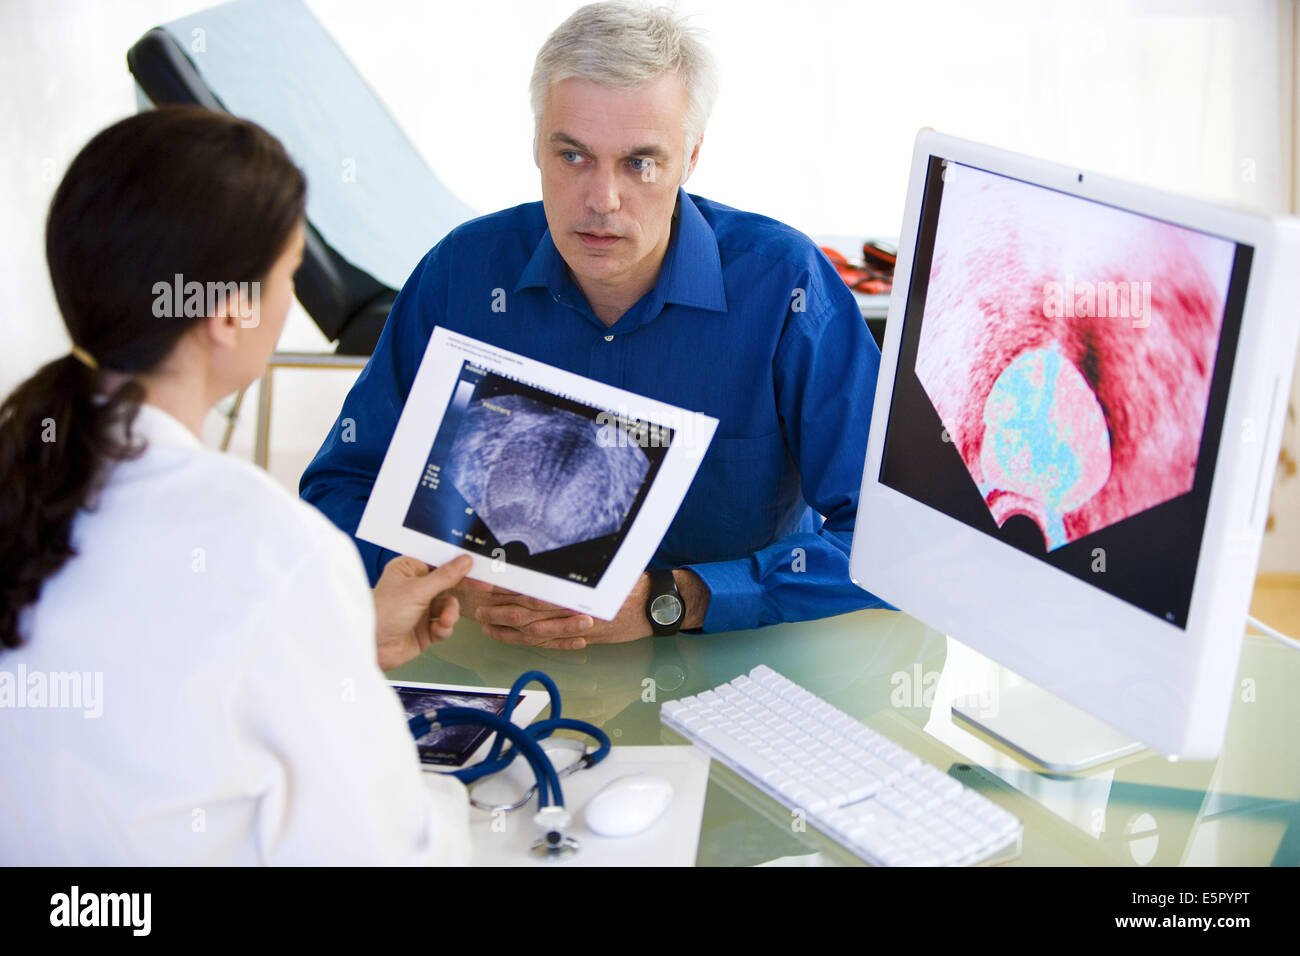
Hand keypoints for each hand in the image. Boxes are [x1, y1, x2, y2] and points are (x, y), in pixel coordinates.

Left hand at [373, 554, 472, 669]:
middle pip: (447, 584)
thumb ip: (445, 576)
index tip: (477, 566)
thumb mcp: (417, 590)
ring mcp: (420, 610)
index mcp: (408, 570)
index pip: (439, 562)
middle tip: (482, 587)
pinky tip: (436, 631)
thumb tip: (465, 561)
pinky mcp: (424, 630)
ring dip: (450, 614)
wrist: (370, 647)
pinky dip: (444, 628)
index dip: (458, 564)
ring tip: (444, 621)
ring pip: (449, 606)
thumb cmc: (383, 612)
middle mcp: (414, 588)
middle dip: (459, 591)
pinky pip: (444, 625)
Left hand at [466, 570, 709, 649]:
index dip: (508, 586)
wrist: (656, 605)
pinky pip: (550, 641)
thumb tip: (546, 553)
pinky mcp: (583, 638)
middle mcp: (574, 609)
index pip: (535, 587)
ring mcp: (577, 626)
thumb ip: (577, 566)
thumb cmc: (632, 582)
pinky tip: (510, 637)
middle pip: (528, 609)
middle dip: (499, 607)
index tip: (488, 580)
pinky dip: (528, 640)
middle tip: (475, 603)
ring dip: (507, 626)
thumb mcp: (605, 566)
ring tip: (485, 622)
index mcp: (576, 588)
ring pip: (535, 628)